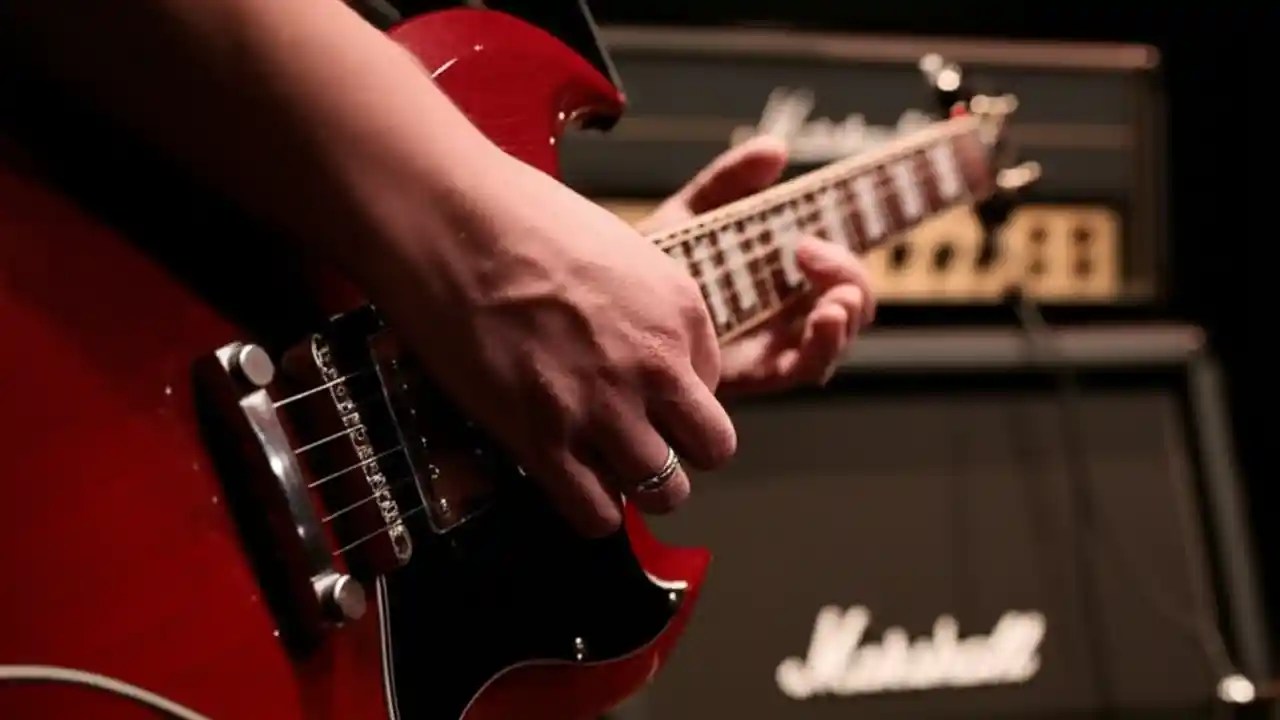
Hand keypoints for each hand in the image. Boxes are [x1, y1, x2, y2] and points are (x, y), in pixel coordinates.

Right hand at [364, 147, 735, 536]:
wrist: (449, 224)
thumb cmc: (520, 223)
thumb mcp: (620, 254)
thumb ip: (649, 313)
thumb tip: (649, 362)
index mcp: (680, 311)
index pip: (714, 388)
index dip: (676, 397)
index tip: (644, 394)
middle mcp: (656, 365)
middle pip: (711, 449)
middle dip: (682, 452)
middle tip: (644, 442)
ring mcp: (603, 408)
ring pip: (665, 493)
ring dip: (639, 487)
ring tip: (604, 468)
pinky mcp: (545, 441)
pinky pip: (598, 516)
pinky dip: (591, 511)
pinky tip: (569, 483)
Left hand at [637, 135, 876, 395]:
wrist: (598, 306)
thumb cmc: (649, 265)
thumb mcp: (691, 213)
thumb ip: (730, 180)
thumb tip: (776, 147)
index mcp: (778, 279)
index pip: (836, 269)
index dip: (850, 250)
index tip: (835, 222)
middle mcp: (781, 318)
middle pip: (847, 308)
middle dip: (850, 280)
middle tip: (810, 251)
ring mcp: (768, 349)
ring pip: (833, 342)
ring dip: (845, 318)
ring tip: (832, 298)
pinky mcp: (749, 376)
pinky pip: (800, 371)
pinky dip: (820, 349)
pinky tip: (818, 320)